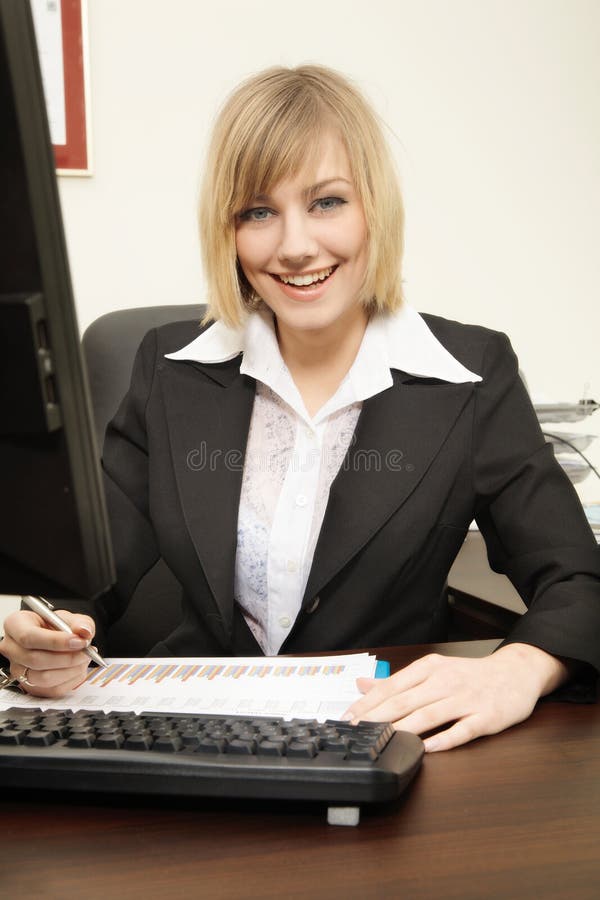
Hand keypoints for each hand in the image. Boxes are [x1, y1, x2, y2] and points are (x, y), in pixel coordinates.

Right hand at [0, 608, 96, 698]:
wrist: (55, 638)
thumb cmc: (55, 626)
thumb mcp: (69, 617)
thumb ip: (79, 622)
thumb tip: (84, 632)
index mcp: (15, 625)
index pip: (29, 637)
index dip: (56, 641)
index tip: (78, 641)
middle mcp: (12, 649)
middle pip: (35, 660)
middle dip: (67, 657)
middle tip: (86, 651)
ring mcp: (19, 670)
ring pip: (43, 678)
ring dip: (70, 670)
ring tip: (84, 658)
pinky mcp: (30, 687)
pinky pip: (52, 690)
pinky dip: (71, 680)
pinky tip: (78, 667)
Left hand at [343, 643, 569, 752]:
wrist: (516, 673)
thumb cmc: (469, 675)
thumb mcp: (432, 670)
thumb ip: (396, 680)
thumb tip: (362, 685)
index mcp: (429, 668)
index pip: (391, 686)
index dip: (368, 704)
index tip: (347, 719)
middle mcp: (445, 680)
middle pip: (405, 701)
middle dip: (377, 717)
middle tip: (356, 733)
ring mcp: (466, 699)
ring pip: (429, 715)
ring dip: (404, 729)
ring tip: (383, 741)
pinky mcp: (485, 717)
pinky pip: (461, 730)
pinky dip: (443, 740)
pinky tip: (427, 749)